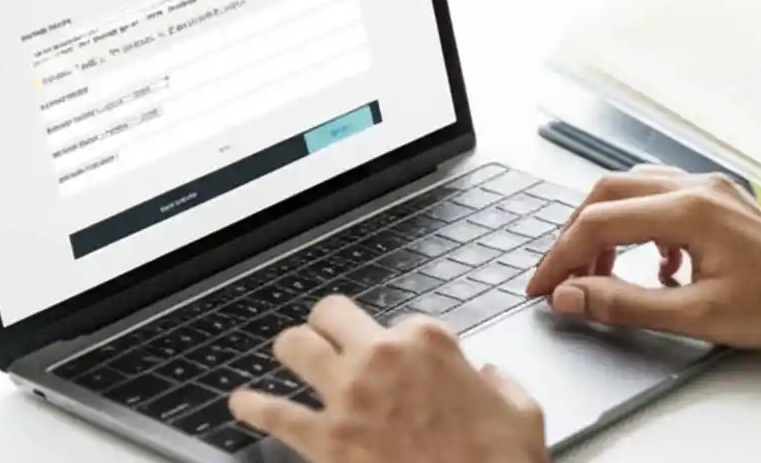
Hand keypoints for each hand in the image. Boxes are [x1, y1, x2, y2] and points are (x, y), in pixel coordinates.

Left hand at [229, 297, 547, 462]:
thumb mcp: (519, 405)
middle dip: (330, 322)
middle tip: (332, 335)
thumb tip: (486, 377)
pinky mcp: (327, 441)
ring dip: (292, 349)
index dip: (403, 342)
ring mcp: (349, 396)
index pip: (401, 320)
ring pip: (294, 346)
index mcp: (428, 341)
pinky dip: (252, 407)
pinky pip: (274, 415)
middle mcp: (382, 357)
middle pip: (331, 313)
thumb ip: (497, 380)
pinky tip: (241, 404)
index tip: (407, 363)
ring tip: (290, 354)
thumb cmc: (500, 458)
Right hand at [526, 166, 760, 348]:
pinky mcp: (720, 200)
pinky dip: (640, 228)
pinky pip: (661, 199)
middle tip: (561, 277)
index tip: (543, 287)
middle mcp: (696, 187)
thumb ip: (624, 303)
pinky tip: (653, 267)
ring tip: (600, 274)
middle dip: (576, 235)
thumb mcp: (694, 316)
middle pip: (608, 193)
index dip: (561, 257)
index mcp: (687, 210)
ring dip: (607, 228)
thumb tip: (573, 295)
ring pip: (633, 191)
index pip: (599, 223)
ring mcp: (709, 189)